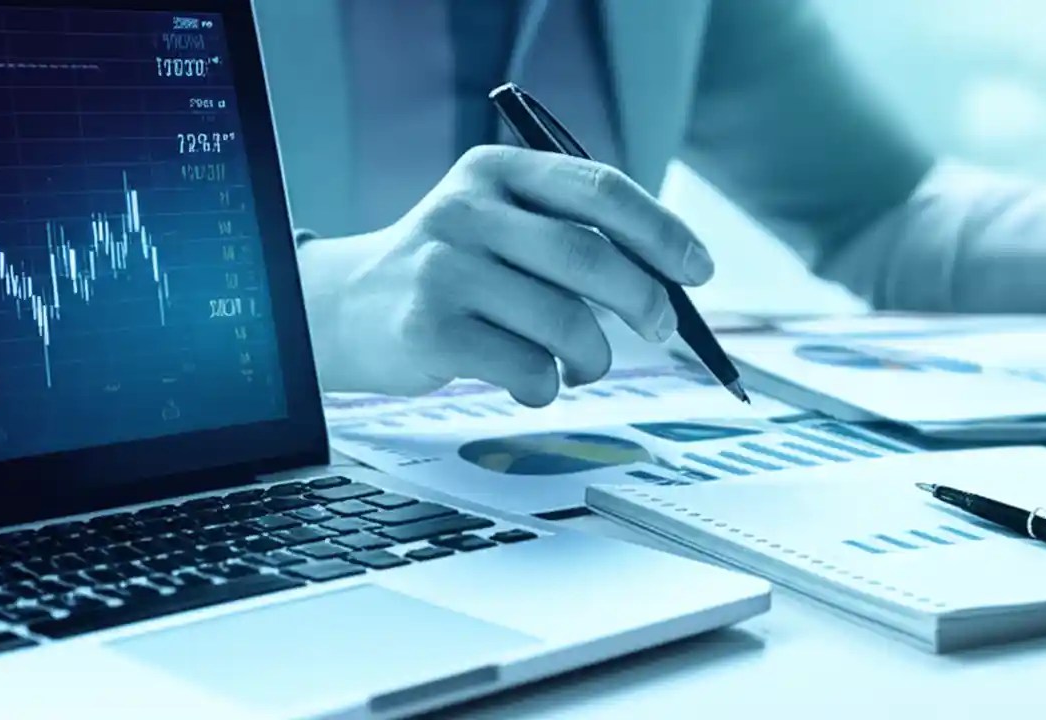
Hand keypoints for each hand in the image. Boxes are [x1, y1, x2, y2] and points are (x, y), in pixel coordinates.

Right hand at [316, 145, 714, 405]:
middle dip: (644, 301)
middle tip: (662, 329)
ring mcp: (442, 270)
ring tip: (583, 364)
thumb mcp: (499, 224)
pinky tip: (528, 380)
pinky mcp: (429, 330)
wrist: (347, 308)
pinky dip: (546, 386)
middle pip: (588, 257)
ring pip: (564, 322)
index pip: (598, 189)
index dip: (662, 232)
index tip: (699, 271)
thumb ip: (571, 234)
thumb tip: (670, 281)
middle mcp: (465, 211)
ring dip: (593, 357)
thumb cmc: (450, 271)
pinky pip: (527, 369)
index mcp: (496, 172)